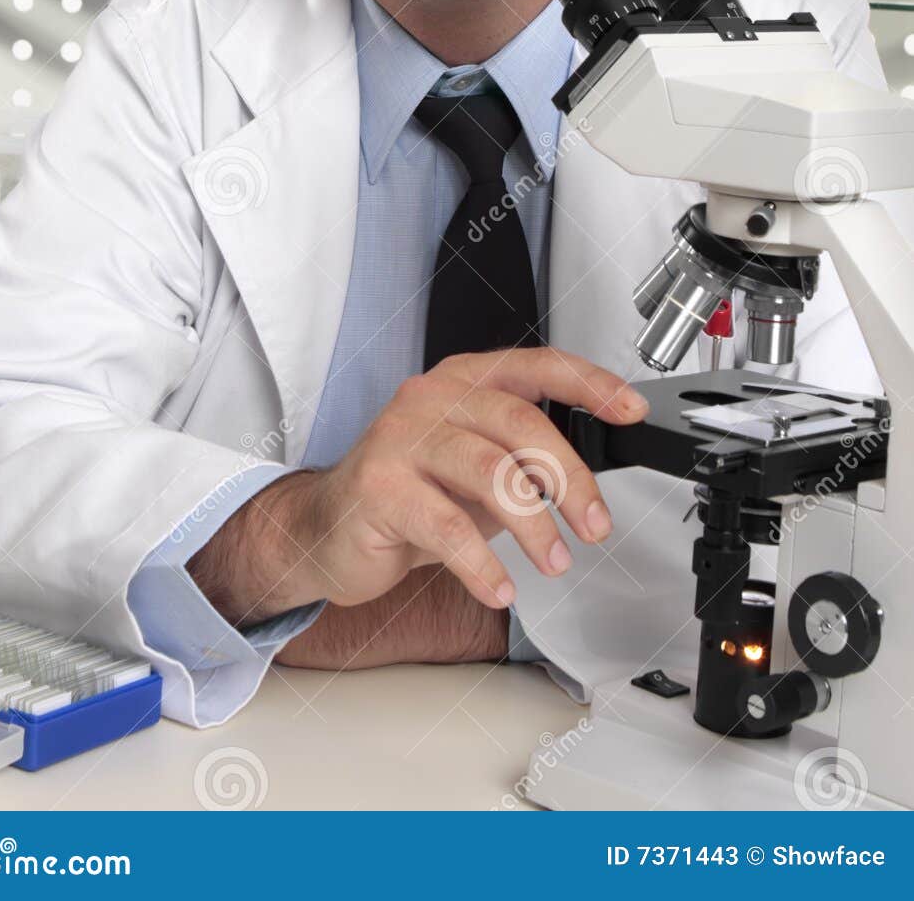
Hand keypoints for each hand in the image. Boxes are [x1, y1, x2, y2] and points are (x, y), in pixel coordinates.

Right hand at [281, 347, 646, 613]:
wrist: (325, 529)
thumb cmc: (408, 497)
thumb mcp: (477, 472)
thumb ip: (524, 463)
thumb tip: (592, 482)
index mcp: (462, 382)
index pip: (537, 366)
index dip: (589, 384)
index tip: (629, 410)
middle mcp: (432, 398)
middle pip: (521, 423)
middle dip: (571, 479)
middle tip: (594, 525)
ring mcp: (401, 437)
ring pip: (489, 472)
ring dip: (534, 525)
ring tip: (553, 561)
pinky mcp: (378, 486)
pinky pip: (446, 527)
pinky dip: (482, 564)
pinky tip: (499, 587)